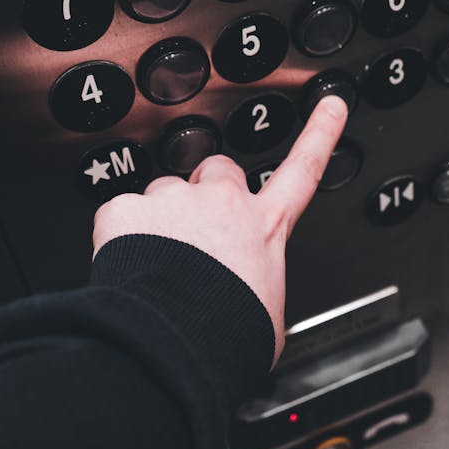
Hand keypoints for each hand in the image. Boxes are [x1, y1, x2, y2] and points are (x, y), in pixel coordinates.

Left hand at [92, 95, 348, 364]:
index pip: (303, 170)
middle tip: (195, 232)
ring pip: (163, 194)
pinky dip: (118, 237)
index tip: (329, 105)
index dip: (320, 134)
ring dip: (159, 221)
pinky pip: (118, 215)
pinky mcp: (128, 209)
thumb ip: (259, 287)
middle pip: (218, 172)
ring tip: (156, 265)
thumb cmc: (224, 334)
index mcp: (265, 229)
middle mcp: (223, 203)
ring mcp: (174, 201)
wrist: (174, 343)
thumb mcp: (266, 312)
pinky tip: (126, 268)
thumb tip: (252, 301)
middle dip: (206, 190)